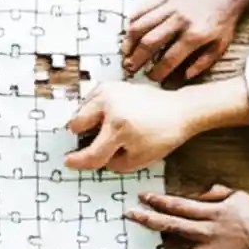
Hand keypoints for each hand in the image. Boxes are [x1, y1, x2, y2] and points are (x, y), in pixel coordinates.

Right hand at [64, 82, 197, 172]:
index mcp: (119, 128)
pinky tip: (108, 115)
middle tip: (98, 139)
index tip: (69, 161)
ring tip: (106, 127)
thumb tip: (93, 158)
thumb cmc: (163, 135)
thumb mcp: (140, 159)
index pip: (92, 151)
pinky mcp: (109, 85)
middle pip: (77, 124)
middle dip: (84, 135)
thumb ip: (113, 164)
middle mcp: (110, 106)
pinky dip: (93, 110)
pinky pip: (88, 101)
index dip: (79, 160)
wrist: (179, 110)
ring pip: (80, 111)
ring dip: (88, 122)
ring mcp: (108, 92)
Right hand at [123, 0, 246, 83]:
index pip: (170, 59)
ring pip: (141, 25)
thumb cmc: (224, 18)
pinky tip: (130, 33)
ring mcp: (170, 6)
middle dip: (136, 59)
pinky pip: (142, 9)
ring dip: (129, 42)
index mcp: (195, 35)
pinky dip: (132, 22)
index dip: (158, 72)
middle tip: (129, 69)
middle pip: (149, 43)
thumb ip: (203, 62)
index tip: (152, 78)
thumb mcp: (221, 43)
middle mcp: (180, 21)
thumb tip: (185, 76)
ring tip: (125, 53)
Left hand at [129, 185, 248, 248]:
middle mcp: (207, 229)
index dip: (160, 200)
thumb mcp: (239, 196)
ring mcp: (208, 248)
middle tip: (130, 214)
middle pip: (173, 223)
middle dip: (149, 218)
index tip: (143, 196)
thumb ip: (216, 192)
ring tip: (134, 240)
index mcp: (214, 211)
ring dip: (155, 242)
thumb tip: (197, 192)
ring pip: (176, 245)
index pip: (181, 204)